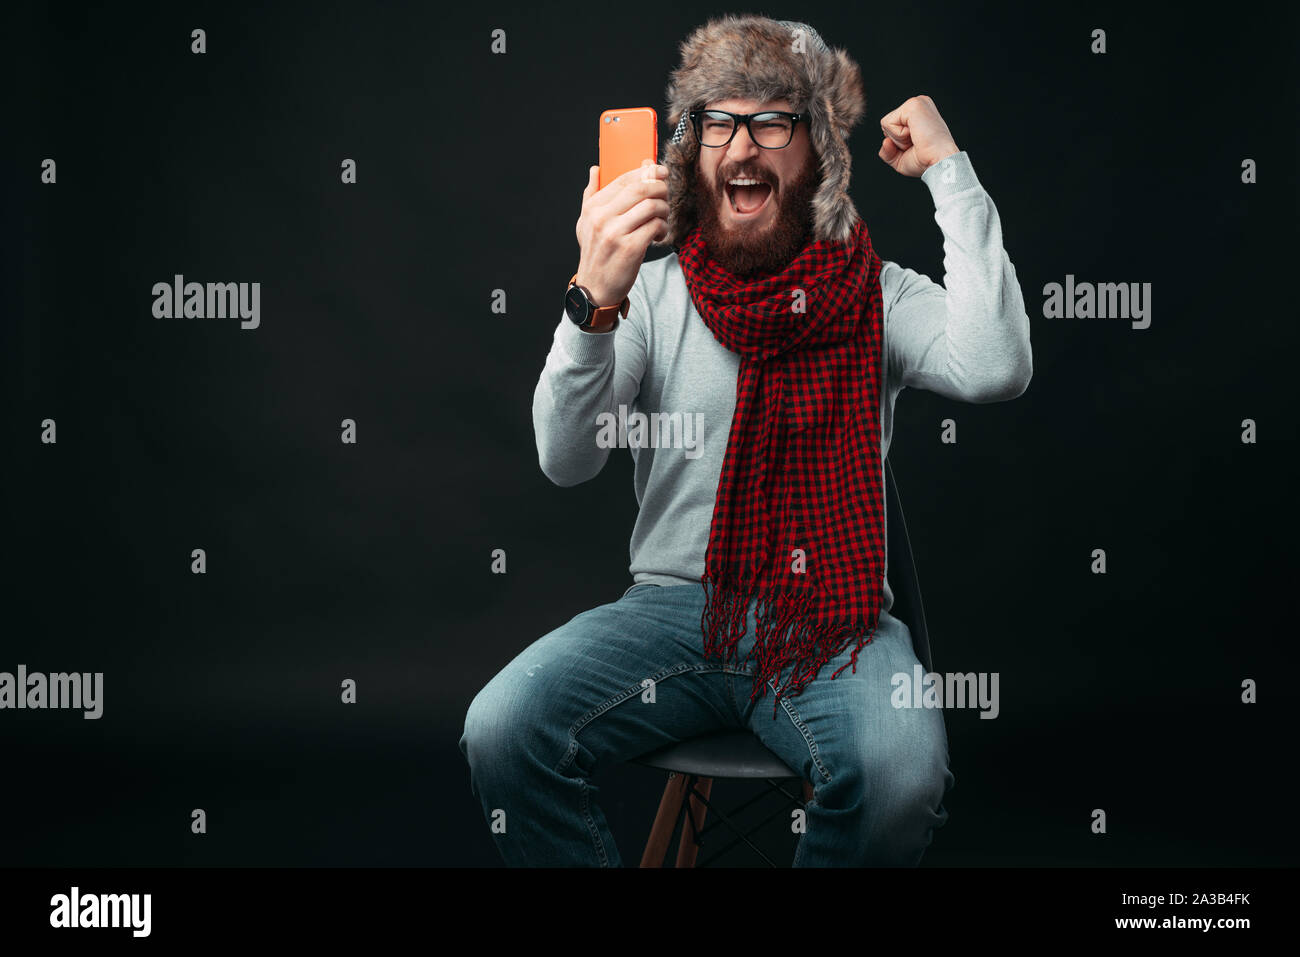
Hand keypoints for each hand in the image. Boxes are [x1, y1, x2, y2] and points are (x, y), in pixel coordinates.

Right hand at [573, 161, 668, 306]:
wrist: (596, 288)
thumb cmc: (595, 253)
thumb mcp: (585, 223)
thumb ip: (590, 194)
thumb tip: (596, 169)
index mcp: (593, 208)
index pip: (624, 179)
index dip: (647, 171)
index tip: (661, 172)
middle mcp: (602, 218)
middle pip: (641, 188)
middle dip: (660, 188)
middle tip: (665, 195)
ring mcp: (616, 233)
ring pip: (652, 206)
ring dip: (664, 210)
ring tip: (661, 219)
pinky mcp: (630, 248)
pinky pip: (656, 226)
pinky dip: (663, 228)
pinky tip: (658, 235)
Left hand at [878, 95, 959, 177]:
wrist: (940, 162)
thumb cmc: (926, 161)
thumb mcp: (900, 158)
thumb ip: (887, 151)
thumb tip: (885, 141)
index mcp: (918, 113)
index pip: (891, 126)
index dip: (898, 143)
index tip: (917, 145)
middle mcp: (918, 104)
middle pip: (887, 125)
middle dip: (896, 141)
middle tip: (917, 144)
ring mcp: (916, 102)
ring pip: (886, 124)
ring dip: (898, 139)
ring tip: (917, 139)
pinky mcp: (912, 105)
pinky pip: (888, 123)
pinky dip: (898, 136)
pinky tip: (915, 135)